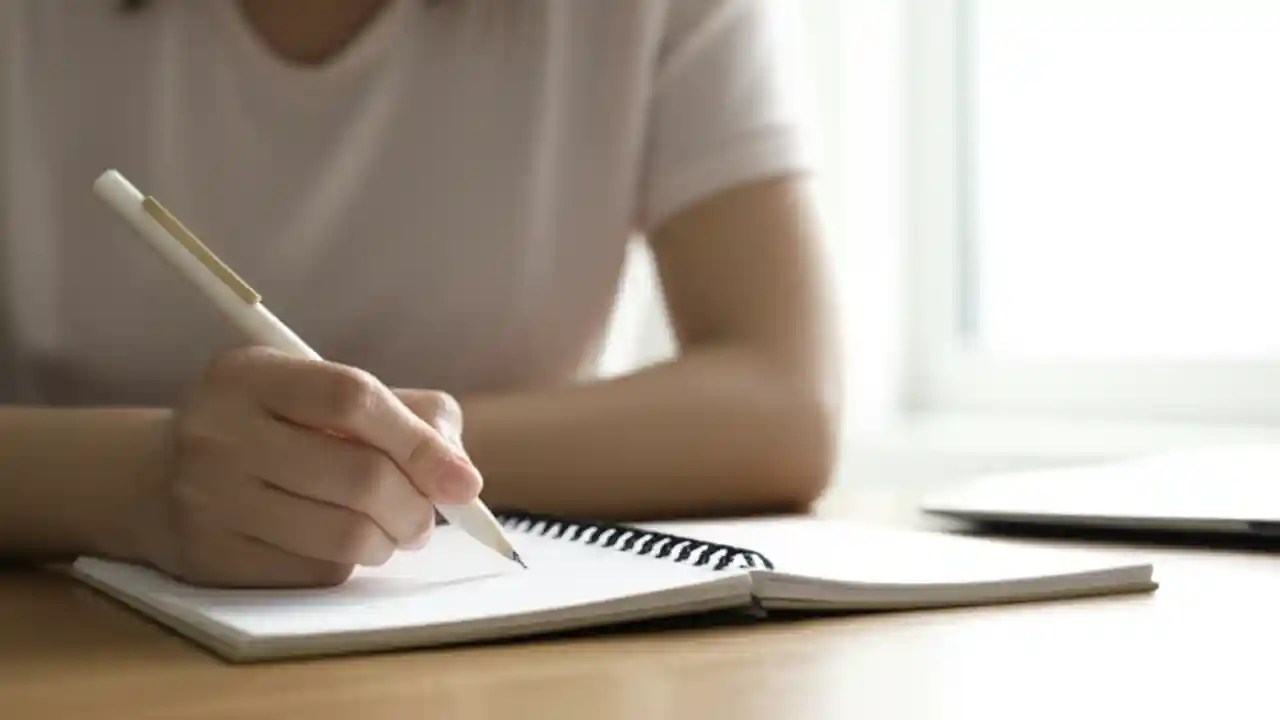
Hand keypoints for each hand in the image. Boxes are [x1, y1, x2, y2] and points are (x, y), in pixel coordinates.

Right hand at [138, 347, 482, 586]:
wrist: (159, 478)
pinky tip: (341, 544)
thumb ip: (407, 414)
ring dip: (390, 540)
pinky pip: (317, 572)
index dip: (418, 442)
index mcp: (251, 375)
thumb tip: (461, 477)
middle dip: (416, 506)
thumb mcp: (324, 393)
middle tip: (425, 517)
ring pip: (345, 536)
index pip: (352, 399)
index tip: (463, 481)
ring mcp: (209, 499)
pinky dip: (349, 563)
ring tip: (391, 530)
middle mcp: (220, 433)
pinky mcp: (212, 559)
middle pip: (360, 477)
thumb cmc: (274, 428)